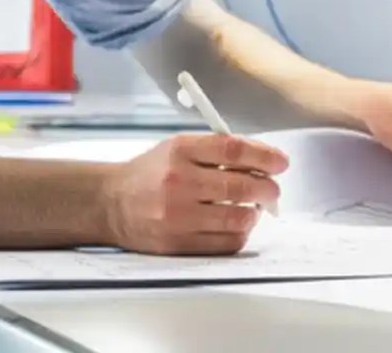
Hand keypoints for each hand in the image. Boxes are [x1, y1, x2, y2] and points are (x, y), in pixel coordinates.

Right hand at [100, 133, 288, 254]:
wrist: (110, 203)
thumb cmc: (151, 173)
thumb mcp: (178, 147)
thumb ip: (218, 150)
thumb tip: (264, 161)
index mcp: (179, 151)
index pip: (233, 149)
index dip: (264, 155)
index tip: (281, 162)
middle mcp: (178, 182)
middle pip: (240, 186)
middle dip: (267, 188)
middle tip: (272, 189)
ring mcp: (177, 215)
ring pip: (237, 218)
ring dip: (254, 212)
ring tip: (252, 207)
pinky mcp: (177, 243)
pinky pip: (225, 243)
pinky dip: (240, 233)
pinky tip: (236, 224)